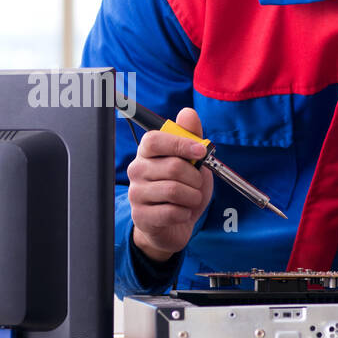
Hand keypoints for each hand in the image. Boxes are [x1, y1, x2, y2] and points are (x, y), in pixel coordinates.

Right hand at [128, 107, 214, 261]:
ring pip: (174, 190)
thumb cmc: (182, 189)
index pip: (155, 140)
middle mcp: (137, 170)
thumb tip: (188, 113)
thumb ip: (191, 138)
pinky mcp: (141, 216)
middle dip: (195, 177)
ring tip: (191, 199)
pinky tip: (182, 212)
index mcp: (147, 153)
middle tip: (197, 183)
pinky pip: (171, 212)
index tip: (200, 152)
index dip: (180, 144)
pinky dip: (185, 213)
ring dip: (192, 197)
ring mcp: (136, 194)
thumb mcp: (192, 162)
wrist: (174, 224)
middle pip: (172, 167)